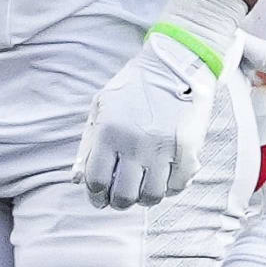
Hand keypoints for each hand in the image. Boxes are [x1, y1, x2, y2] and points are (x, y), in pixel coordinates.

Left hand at [74, 29, 220, 208]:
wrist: (176, 64)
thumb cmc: (133, 86)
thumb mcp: (101, 108)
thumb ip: (87, 144)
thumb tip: (77, 180)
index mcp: (109, 134)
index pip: (96, 181)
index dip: (95, 196)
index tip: (99, 197)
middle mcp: (135, 144)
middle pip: (123, 195)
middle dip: (118, 202)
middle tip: (120, 198)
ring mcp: (163, 149)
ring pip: (152, 196)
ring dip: (145, 199)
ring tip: (142, 191)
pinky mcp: (189, 149)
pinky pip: (178, 185)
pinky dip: (170, 189)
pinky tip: (164, 181)